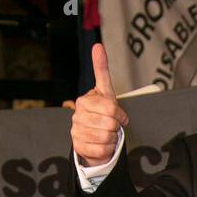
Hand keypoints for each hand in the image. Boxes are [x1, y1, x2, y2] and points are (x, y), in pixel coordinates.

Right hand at [70, 43, 128, 166]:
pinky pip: (102, 150)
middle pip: (110, 123)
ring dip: (112, 139)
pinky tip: (102, 145)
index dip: (121, 115)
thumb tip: (97, 46)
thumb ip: (101, 70)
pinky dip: (107, 150)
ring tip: (106, 135)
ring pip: (107, 138)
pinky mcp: (78, 147)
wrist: (93, 138)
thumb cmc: (102, 114)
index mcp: (84, 101)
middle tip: (111, 127)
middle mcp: (77, 115)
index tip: (119, 117)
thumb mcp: (105, 92)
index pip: (111, 108)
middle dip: (116, 128)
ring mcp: (76, 131)